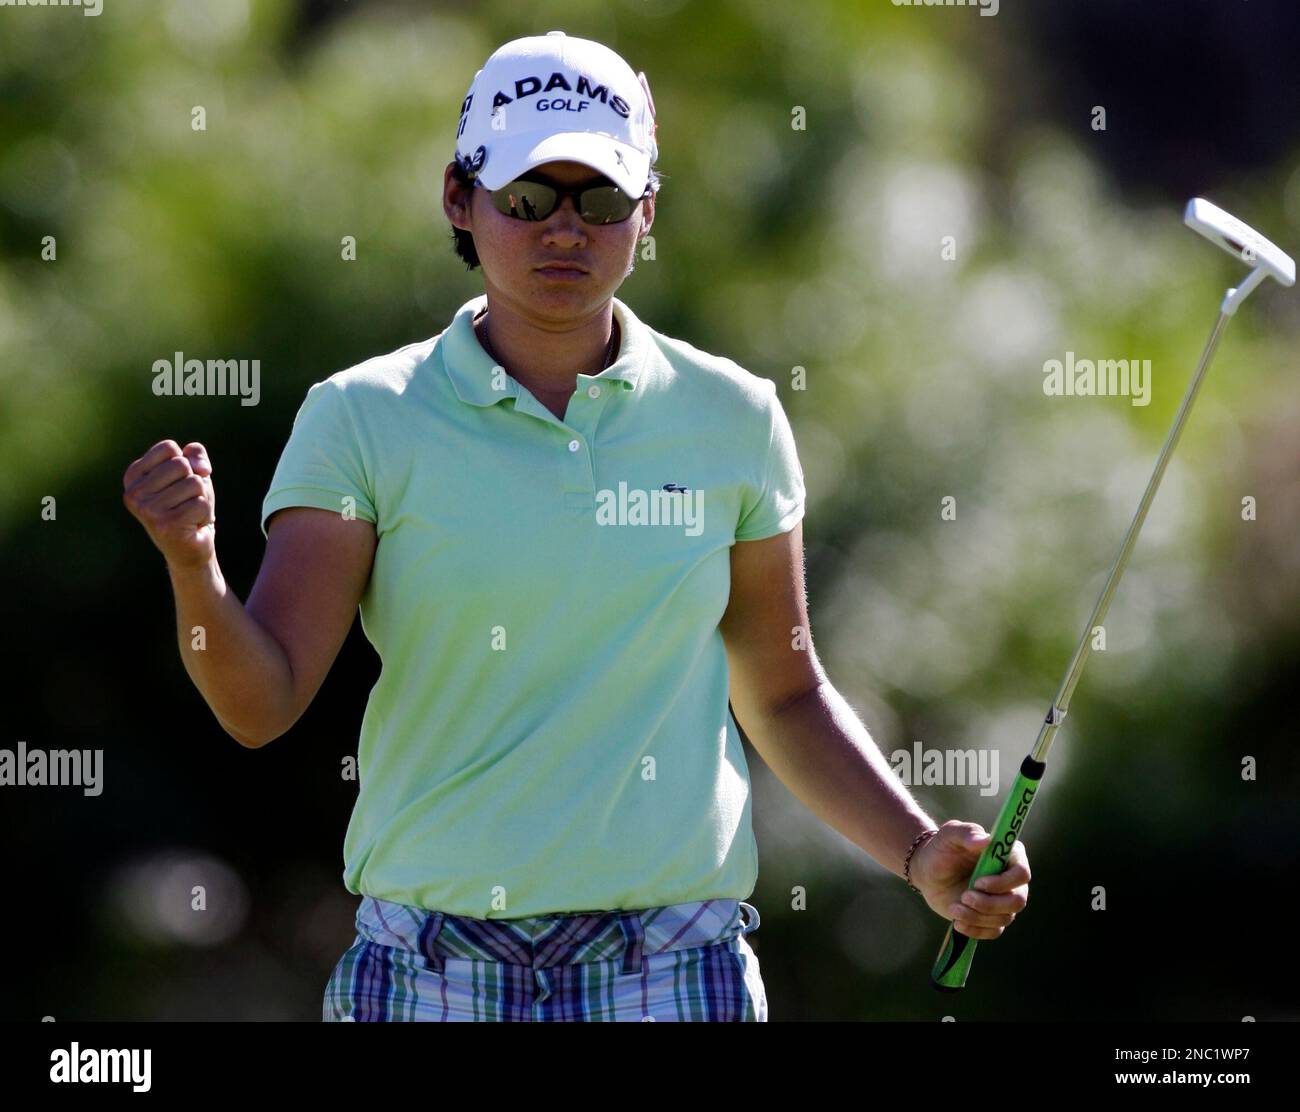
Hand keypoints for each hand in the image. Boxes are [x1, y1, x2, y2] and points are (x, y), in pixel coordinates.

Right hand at [122, 439, 216, 569]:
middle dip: (194, 482)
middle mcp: (133, 493)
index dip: (184, 463)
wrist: (188, 549)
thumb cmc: (188, 506)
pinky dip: (205, 514)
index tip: (177, 484)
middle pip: (182, 464)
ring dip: (201, 499)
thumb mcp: (191, 474)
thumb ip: (195, 456)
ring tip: (189, 514)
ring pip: (194, 483)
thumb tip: (201, 468)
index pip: (168, 448)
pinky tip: (193, 525)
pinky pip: (201, 503)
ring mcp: (147, 510)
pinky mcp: (165, 525)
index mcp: (133, 476)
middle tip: (186, 502)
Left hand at [908, 820, 1029, 939]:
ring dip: (978, 916)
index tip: (978, 882)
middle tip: (964, 897)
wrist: (928, 871)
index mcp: (1008, 856)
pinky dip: (976, 930)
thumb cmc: (942, 848)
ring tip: (954, 907)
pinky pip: (994, 932)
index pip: (1022, 873)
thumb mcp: (950, 835)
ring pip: (1005, 918)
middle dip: (990, 903)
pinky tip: (957, 922)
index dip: (1004, 882)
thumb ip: (967, 832)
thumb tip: (986, 840)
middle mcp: (1011, 880)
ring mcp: (1003, 900)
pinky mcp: (991, 917)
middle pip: (1018, 900)